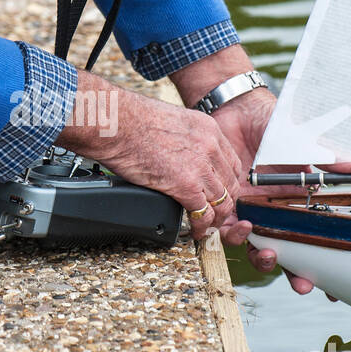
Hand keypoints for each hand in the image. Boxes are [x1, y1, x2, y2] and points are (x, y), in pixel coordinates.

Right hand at [55, 72, 243, 238]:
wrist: (119, 123)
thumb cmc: (132, 121)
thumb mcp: (172, 123)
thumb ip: (184, 140)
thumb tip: (179, 156)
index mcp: (209, 130)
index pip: (231, 164)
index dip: (226, 183)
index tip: (217, 193)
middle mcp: (211, 147)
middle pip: (231, 185)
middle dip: (223, 203)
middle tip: (213, 214)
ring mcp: (201, 167)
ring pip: (222, 202)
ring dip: (215, 219)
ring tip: (204, 227)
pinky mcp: (186, 185)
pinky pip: (203, 213)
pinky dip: (201, 226)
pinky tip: (194, 230)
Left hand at [210, 86, 350, 293]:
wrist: (236, 111)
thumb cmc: (273, 126)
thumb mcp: (303, 142)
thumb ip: (328, 156)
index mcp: (300, 203)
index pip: (315, 240)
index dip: (324, 266)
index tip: (335, 291)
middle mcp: (276, 213)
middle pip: (287, 254)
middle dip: (295, 274)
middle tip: (303, 283)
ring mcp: (252, 211)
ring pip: (256, 247)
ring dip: (262, 256)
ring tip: (267, 249)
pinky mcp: (227, 204)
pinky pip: (227, 229)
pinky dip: (233, 233)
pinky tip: (241, 225)